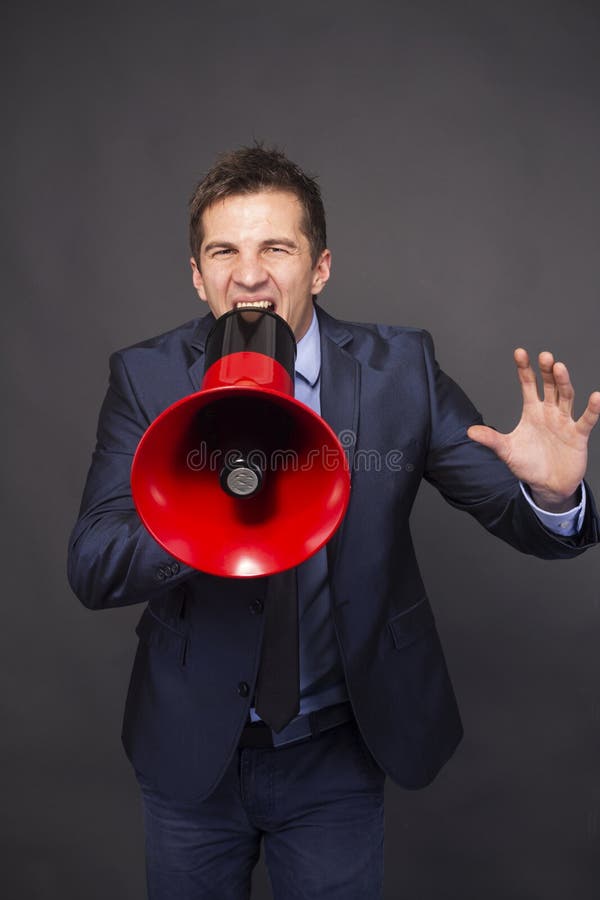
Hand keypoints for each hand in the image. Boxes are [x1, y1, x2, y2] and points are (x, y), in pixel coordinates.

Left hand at [467, 349, 599, 511]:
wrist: (547, 486)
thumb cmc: (528, 465)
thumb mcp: (507, 451)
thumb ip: (491, 439)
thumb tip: (469, 431)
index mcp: (532, 411)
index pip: (528, 384)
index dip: (524, 369)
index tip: (520, 352)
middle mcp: (550, 412)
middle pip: (549, 386)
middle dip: (547, 371)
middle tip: (545, 356)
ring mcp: (565, 421)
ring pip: (566, 397)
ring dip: (563, 382)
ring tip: (559, 368)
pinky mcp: (578, 435)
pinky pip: (587, 420)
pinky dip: (593, 409)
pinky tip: (597, 397)